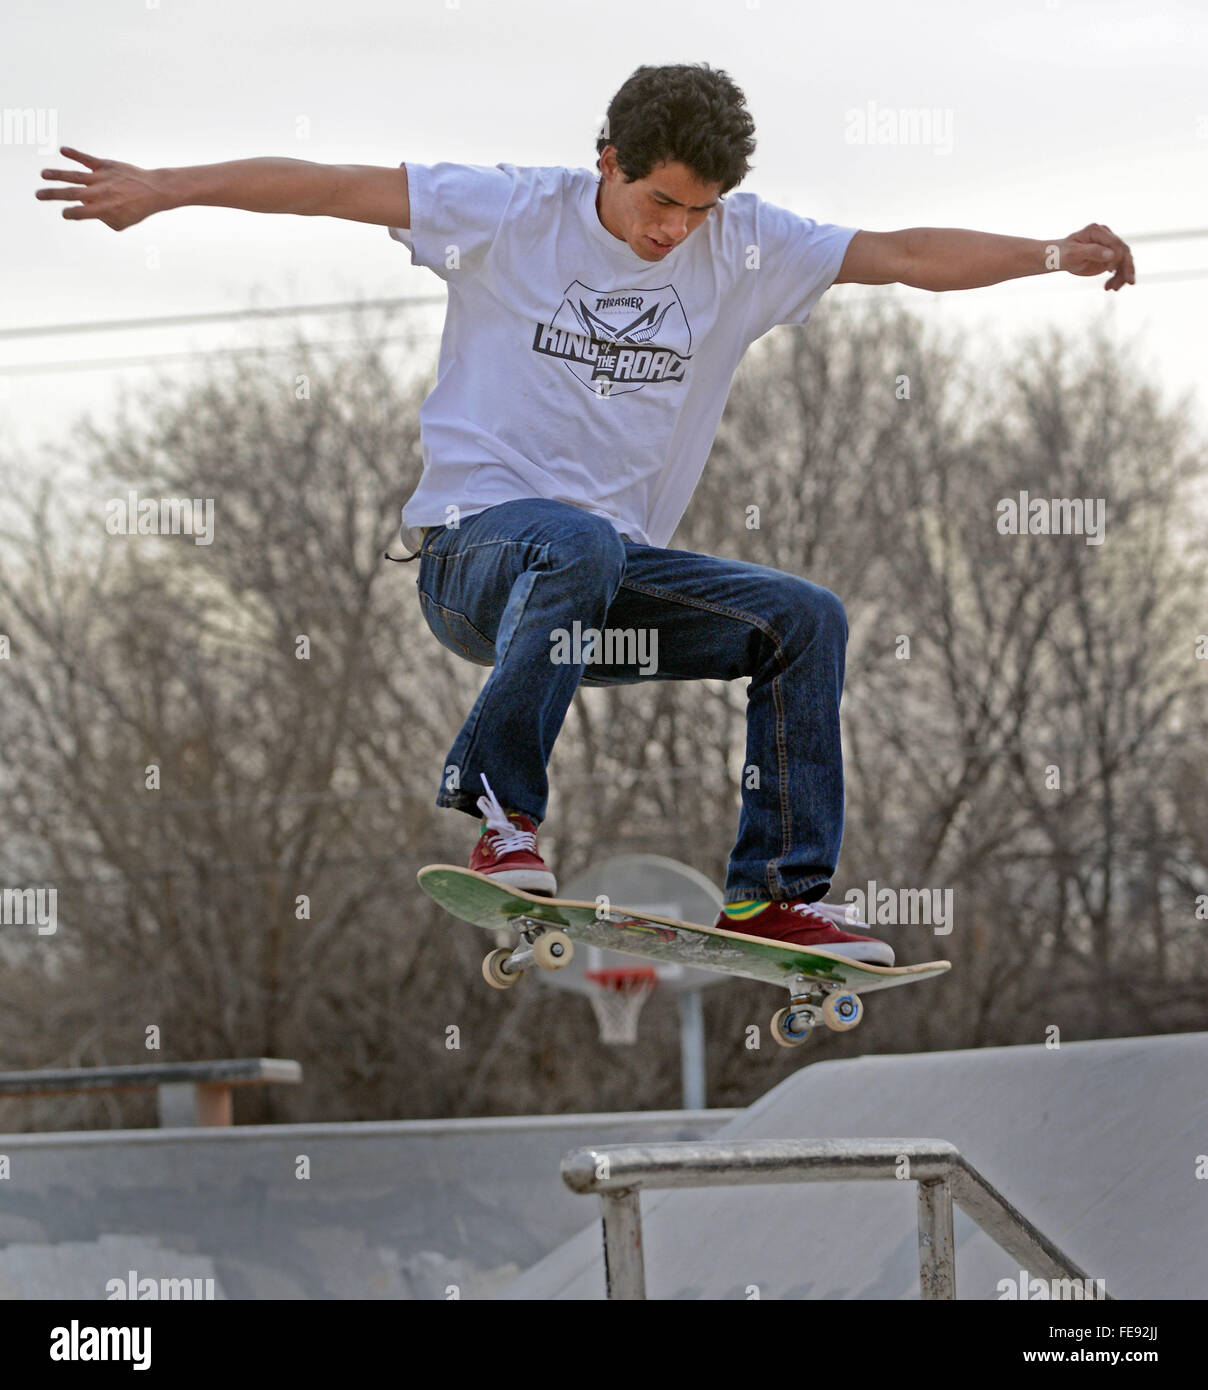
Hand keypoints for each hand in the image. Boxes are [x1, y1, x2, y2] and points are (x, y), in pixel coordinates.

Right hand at [35, 146, 167, 230]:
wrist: (153, 190)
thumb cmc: (137, 209)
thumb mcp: (122, 223)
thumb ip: (103, 220)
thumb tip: (88, 211)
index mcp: (103, 209)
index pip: (80, 213)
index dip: (70, 214)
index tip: (64, 213)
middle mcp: (100, 193)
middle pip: (71, 194)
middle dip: (53, 194)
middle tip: (37, 194)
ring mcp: (101, 178)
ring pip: (75, 175)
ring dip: (57, 174)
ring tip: (43, 174)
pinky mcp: (106, 165)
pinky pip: (87, 159)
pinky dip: (74, 154)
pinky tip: (62, 150)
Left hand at [1058, 223, 1134, 290]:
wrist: (1059, 257)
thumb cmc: (1063, 254)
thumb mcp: (1074, 254)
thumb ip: (1092, 252)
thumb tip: (1112, 255)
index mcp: (1097, 231)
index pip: (1115, 243)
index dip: (1117, 256)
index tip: (1109, 270)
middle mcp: (1106, 236)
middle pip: (1123, 251)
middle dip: (1127, 267)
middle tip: (1129, 282)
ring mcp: (1109, 246)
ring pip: (1124, 260)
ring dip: (1122, 275)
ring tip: (1114, 289)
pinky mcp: (1110, 256)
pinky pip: (1120, 266)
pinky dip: (1118, 277)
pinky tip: (1110, 287)